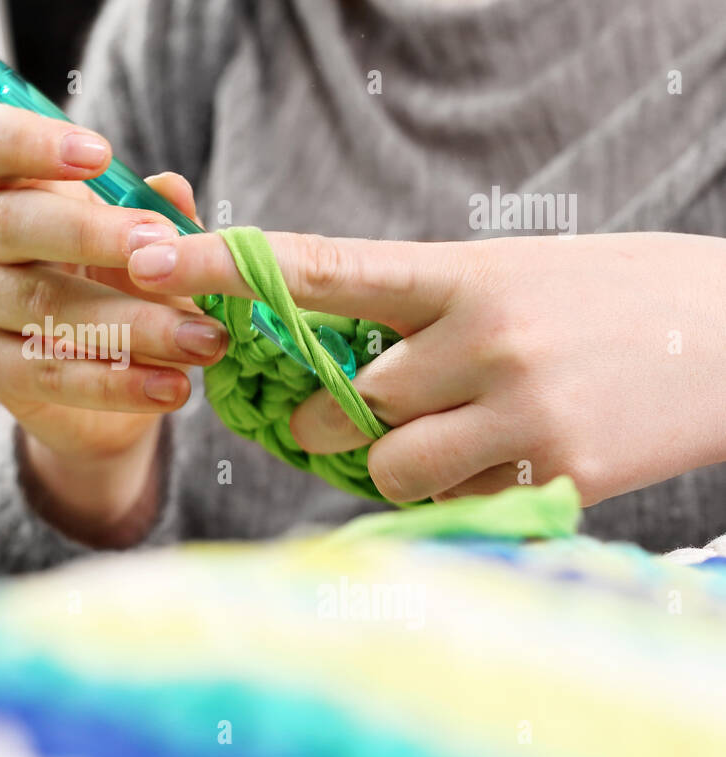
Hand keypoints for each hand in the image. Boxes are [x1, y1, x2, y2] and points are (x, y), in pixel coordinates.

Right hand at [0, 105, 227, 539]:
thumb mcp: (149, 246)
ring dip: (130, 322)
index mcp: (15, 190)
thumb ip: (160, 215)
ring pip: (44, 306)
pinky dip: (119, 382)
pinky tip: (173, 386)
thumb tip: (171, 187)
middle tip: (165, 245)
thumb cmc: (126, 288)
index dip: (28, 140)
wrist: (113, 386)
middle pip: (12, 222)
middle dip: (92, 232)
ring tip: (202, 340)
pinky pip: (53, 373)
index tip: (101, 155)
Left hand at [128, 230, 725, 504]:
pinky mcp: (555, 474)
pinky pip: (455, 501)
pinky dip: (462, 489)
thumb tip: (337, 362)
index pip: (318, 267)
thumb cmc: (611, 298)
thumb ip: (419, 312)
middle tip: (339, 414)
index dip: (223, 265)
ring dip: (393, 463)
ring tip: (447, 438)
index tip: (146, 256)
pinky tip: (513, 455)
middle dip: (327, 418)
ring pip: (389, 463)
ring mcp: (518, 409)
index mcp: (459, 272)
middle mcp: (479, 337)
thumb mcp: (510, 276)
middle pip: (343, 400)